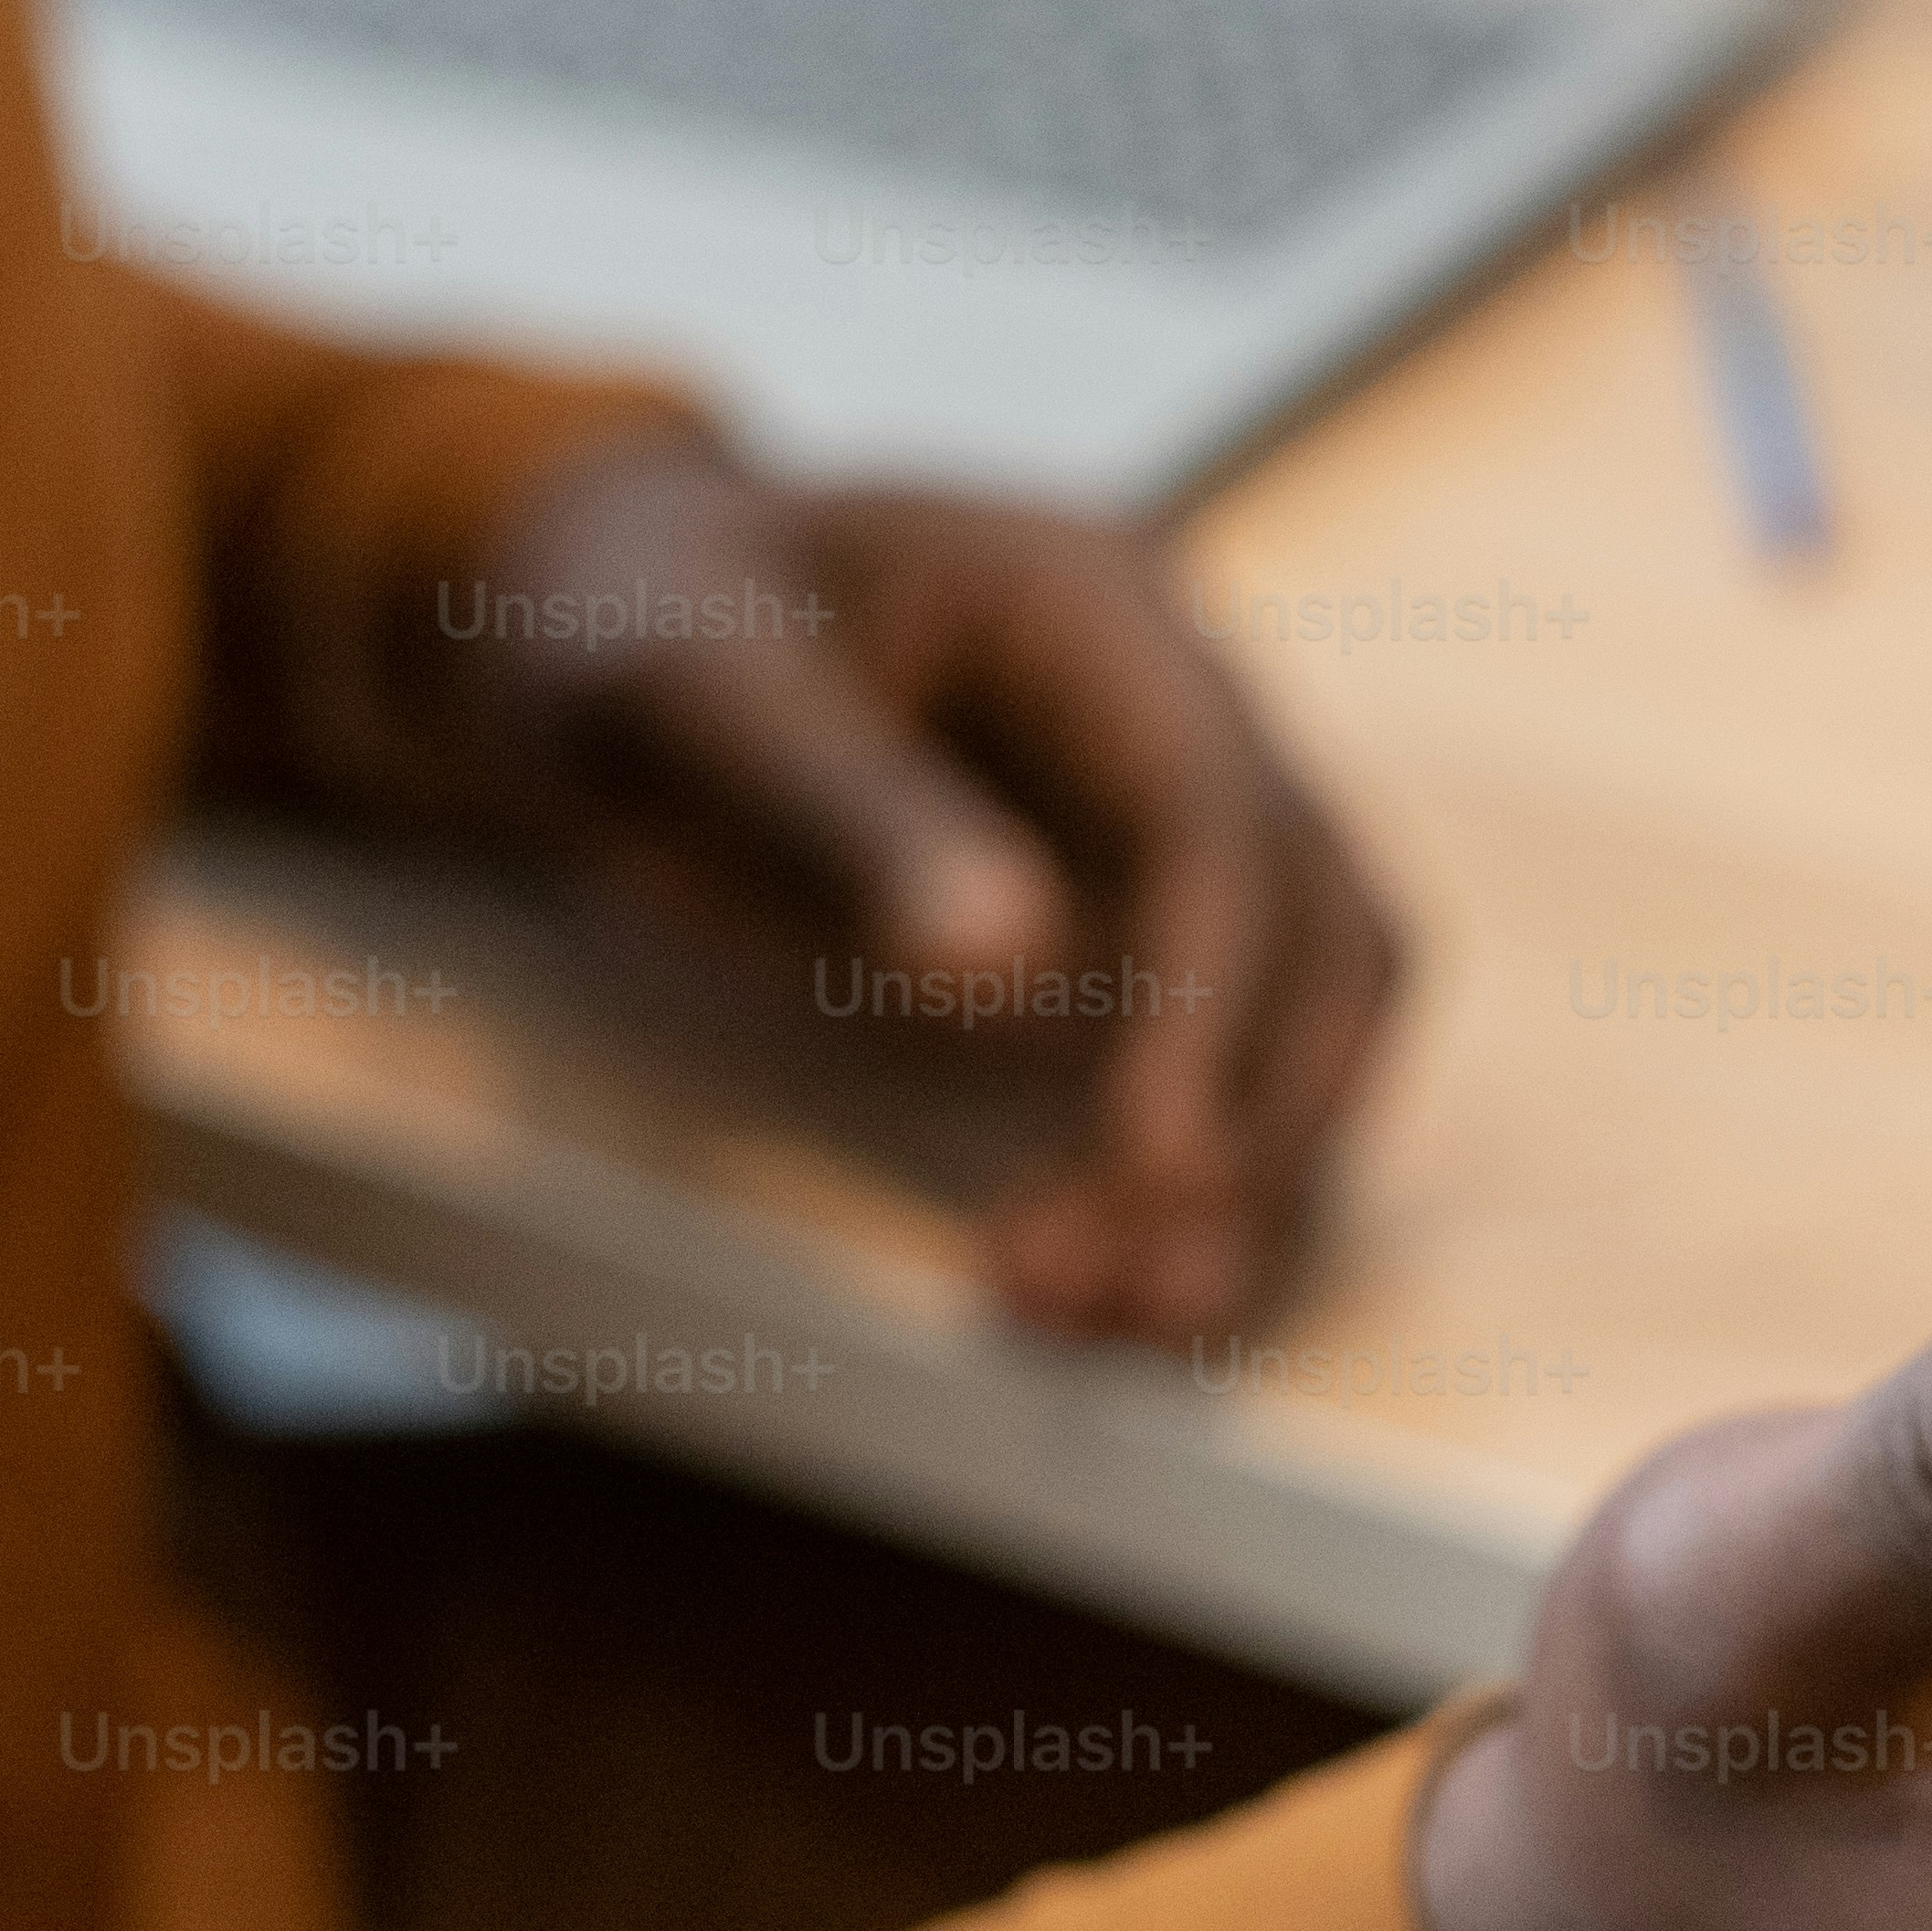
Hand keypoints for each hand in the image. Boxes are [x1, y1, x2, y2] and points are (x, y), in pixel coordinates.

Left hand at [461, 438, 1400, 1334]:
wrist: (606, 641)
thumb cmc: (639, 627)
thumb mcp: (686, 690)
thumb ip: (836, 805)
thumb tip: (1009, 963)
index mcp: (1103, 615)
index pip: (1220, 818)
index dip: (1210, 997)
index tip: (1159, 1161)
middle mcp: (1185, 729)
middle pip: (1325, 941)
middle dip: (1252, 1124)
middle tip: (1119, 1278)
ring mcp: (1171, 854)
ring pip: (1300, 1042)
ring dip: (1231, 1196)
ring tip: (1085, 1315)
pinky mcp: (1128, 966)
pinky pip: (1200, 1103)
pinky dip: (1157, 1212)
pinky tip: (1059, 1299)